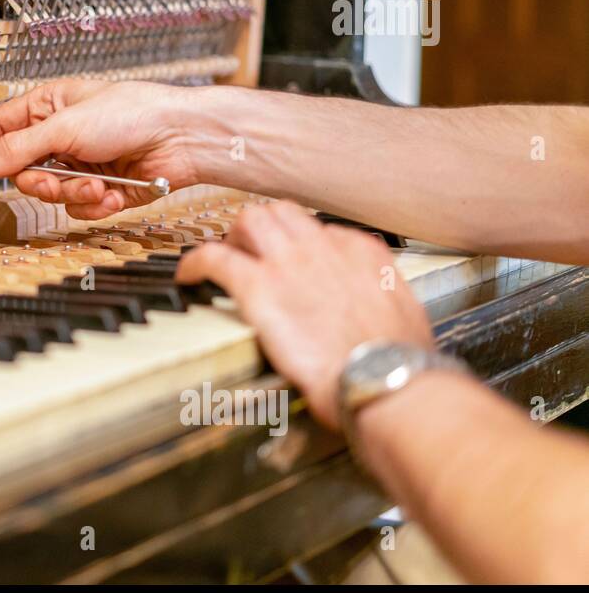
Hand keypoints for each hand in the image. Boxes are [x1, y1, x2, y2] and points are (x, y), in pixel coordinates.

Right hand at [0, 79, 199, 218]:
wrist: (182, 138)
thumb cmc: (132, 113)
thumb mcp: (65, 127)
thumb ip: (17, 149)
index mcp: (46, 107)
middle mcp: (60, 135)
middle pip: (20, 169)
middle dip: (37, 181)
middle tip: (49, 181)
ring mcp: (79, 163)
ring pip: (50, 192)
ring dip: (72, 193)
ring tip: (97, 185)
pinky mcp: (100, 188)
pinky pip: (78, 207)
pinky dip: (94, 204)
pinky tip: (113, 193)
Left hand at [176, 201, 435, 428]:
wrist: (386, 378)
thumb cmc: (398, 360)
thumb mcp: (403, 313)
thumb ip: (381, 296)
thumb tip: (372, 305)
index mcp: (361, 252)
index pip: (319, 230)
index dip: (298, 245)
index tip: (289, 262)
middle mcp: (323, 247)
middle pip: (281, 214)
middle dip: (263, 230)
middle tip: (251, 254)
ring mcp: (289, 263)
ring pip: (249, 220)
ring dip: (234, 237)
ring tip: (226, 259)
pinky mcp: (259, 286)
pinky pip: (214, 257)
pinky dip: (195, 262)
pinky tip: (189, 275)